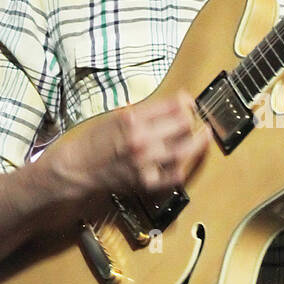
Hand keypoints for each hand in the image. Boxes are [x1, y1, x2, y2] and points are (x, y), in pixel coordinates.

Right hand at [44, 91, 210, 203]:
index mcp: (132, 119)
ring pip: (184, 149)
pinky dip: (186, 166)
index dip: (185, 102)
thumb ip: (146, 111)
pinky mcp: (146, 181)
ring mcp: (145, 162)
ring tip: (204, 136)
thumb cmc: (95, 141)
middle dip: (192, 119)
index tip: (189, 102)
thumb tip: (174, 104)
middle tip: (196, 118)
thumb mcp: (117, 116)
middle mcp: (141, 140)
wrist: (78, 168)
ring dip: (198, 141)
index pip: (171, 106)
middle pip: (182, 125)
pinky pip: (175, 175)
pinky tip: (190, 158)